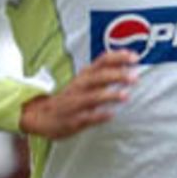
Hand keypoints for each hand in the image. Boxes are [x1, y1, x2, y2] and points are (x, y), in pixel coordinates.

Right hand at [19, 49, 137, 138]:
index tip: (134, 57)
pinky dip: (99, 116)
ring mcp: (76, 103)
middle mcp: (80, 86)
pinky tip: (111, 115)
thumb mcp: (84, 80)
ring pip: (93, 97)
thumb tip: (126, 61)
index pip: (102, 61)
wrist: (42, 116)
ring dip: (109, 95)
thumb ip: (103, 71)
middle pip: (98, 77)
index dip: (118, 58)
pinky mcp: (74, 120)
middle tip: (134, 77)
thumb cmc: (70, 98)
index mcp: (84, 75)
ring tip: (126, 95)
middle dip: (116, 75)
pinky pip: (87, 118)